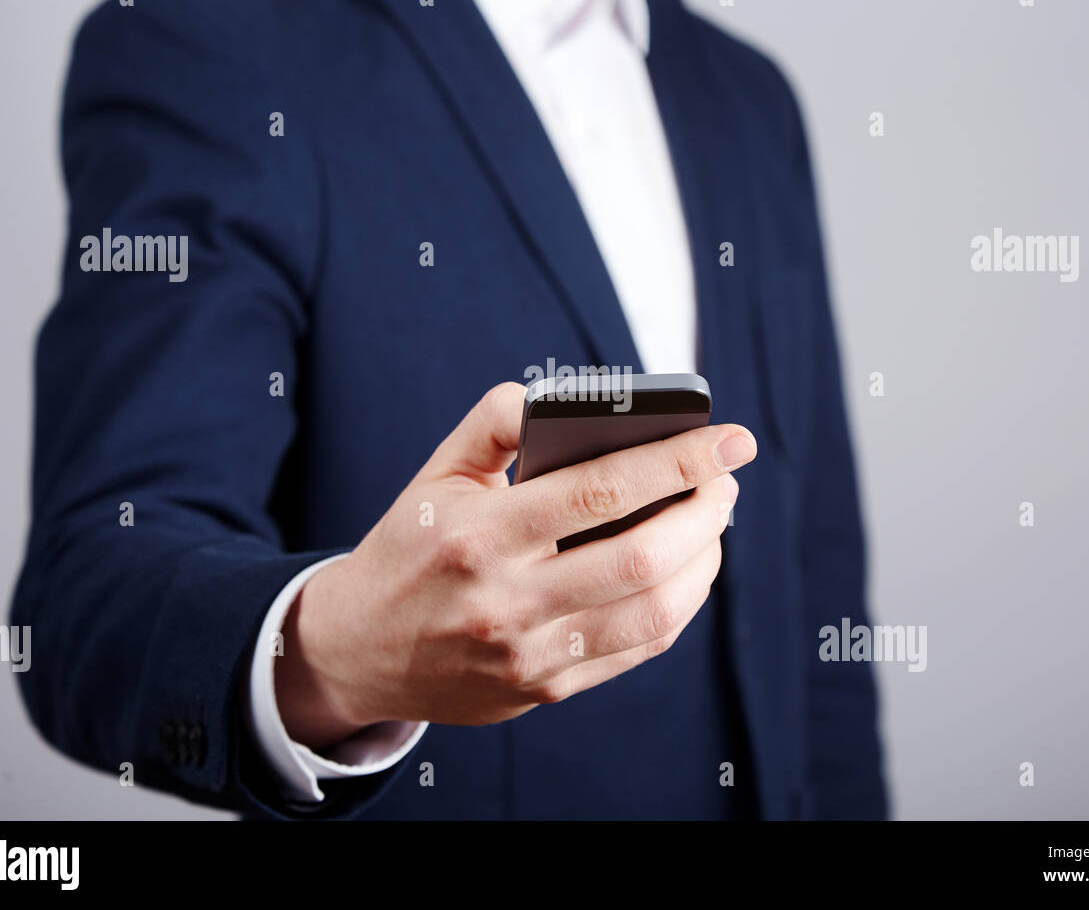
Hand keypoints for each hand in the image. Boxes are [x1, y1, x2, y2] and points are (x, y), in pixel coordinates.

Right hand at [274, 382, 756, 746]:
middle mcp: (506, 601)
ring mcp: (529, 655)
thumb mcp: (436, 474)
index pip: (600, 491)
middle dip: (705, 511)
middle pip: (641, 557)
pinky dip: (679, 605)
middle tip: (725, 480)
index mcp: (479, 535)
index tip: (731, 439)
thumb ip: (494, 423)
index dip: (679, 461)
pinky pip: (638, 649)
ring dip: (703, 561)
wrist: (356, 649)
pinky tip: (686, 571)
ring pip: (653, 611)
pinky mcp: (545, 690)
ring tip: (711, 521)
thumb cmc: (410, 545)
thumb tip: (561, 397)